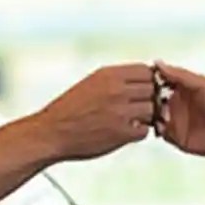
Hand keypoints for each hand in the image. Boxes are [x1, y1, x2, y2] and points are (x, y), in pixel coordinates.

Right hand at [37, 63, 154, 160]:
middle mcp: (117, 90)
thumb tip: (143, 77)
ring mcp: (121, 112)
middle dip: (148, 98)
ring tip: (132, 120)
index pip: (146, 71)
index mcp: (109, 75)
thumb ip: (116, 79)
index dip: (148, 81)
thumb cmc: (70, 109)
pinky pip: (144, 130)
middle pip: (152, 89)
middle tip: (138, 107)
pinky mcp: (121, 133)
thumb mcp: (92, 82)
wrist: (52, 132)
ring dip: (145, 117)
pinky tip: (126, 132)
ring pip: (152, 110)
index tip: (141, 90)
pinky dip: (138, 132)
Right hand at [152, 61, 204, 170]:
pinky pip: (158, 131)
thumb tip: (159, 63)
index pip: (160, 80)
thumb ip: (180, 74)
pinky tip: (162, 123)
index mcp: (183, 89)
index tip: (145, 77)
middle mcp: (177, 104)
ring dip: (149, 112)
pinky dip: (156, 127)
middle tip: (146, 95)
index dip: (151, 78)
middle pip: (152, 98)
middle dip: (146, 96)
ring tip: (156, 110)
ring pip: (152, 115)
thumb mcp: (202, 83)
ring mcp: (174, 120)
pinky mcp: (174, 136)